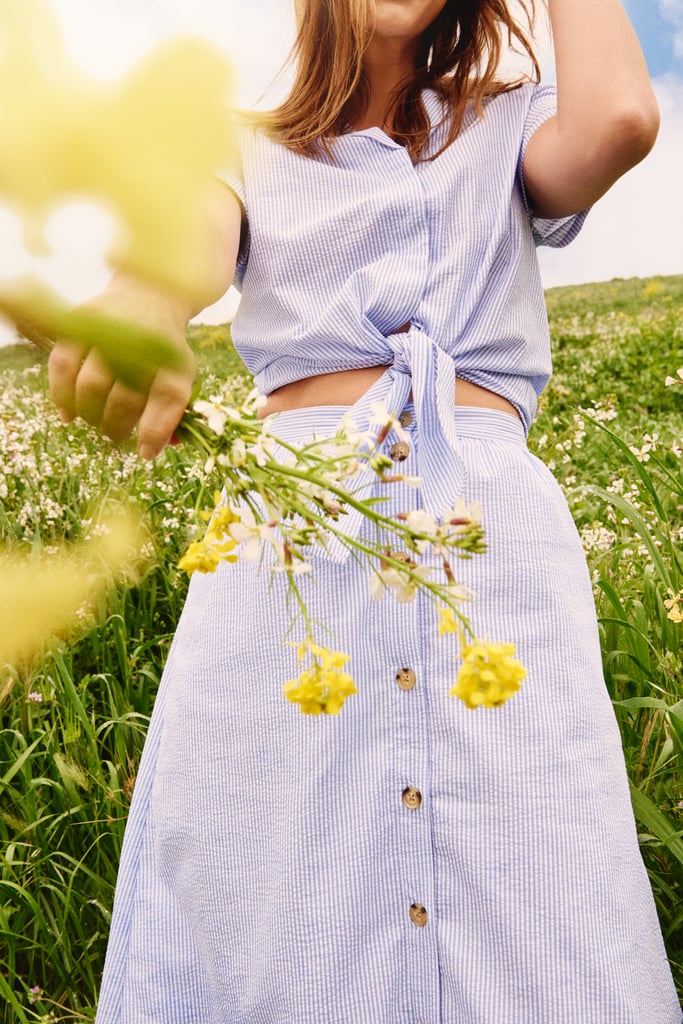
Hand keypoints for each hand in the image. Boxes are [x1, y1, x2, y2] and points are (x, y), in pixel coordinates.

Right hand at [48, 278, 196, 458]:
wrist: (148, 295)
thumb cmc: (163, 350)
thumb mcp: (178, 374)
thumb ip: (170, 412)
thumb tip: (148, 452)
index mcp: (174, 357)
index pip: (169, 397)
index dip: (155, 430)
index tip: (144, 453)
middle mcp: (143, 340)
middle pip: (125, 396)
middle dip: (116, 426)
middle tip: (114, 435)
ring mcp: (110, 328)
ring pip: (91, 385)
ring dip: (90, 415)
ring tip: (95, 422)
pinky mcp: (80, 321)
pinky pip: (62, 365)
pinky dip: (62, 396)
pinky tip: (68, 415)